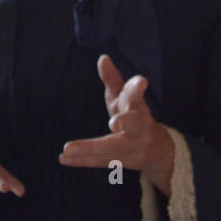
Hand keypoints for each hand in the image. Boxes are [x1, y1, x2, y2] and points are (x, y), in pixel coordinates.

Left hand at [58, 54, 174, 194]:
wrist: (157, 149)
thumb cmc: (135, 115)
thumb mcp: (125, 98)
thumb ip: (113, 79)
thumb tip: (102, 58)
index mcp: (138, 107)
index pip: (138, 96)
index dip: (137, 88)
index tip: (141, 81)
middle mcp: (139, 127)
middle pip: (134, 125)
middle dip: (125, 122)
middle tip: (114, 122)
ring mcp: (133, 147)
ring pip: (112, 148)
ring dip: (89, 149)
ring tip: (67, 149)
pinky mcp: (123, 161)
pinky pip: (101, 161)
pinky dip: (81, 161)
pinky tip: (63, 158)